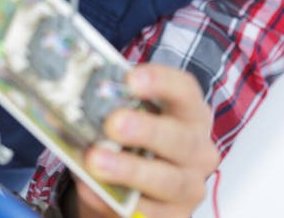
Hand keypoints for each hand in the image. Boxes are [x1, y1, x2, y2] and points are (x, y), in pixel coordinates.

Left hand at [74, 64, 219, 217]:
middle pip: (180, 137)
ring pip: (167, 180)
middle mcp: (198, 148)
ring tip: (96, 160)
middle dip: (145, 130)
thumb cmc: (134, 142)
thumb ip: (117, 107)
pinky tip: (91, 189)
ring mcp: (191, 186)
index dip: (160, 81)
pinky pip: (148, 213)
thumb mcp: (132, 118)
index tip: (130, 79)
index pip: (185, 90)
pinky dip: (115, 201)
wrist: (136, 188)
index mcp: (190, 113)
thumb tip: (84, 98)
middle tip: (113, 123)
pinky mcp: (176, 217)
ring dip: (129, 169)